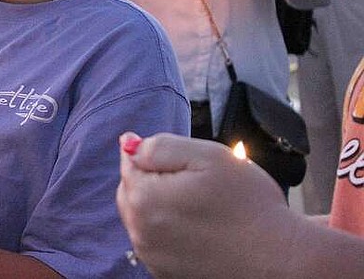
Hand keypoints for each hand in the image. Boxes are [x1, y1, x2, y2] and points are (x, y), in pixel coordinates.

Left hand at [116, 132, 288, 277]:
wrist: (281, 261)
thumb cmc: (250, 206)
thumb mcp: (208, 157)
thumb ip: (161, 146)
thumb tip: (128, 144)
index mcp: (144, 198)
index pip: (129, 162)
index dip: (156, 155)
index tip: (186, 163)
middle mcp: (140, 232)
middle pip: (131, 190)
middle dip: (154, 179)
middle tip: (194, 182)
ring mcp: (151, 256)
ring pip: (141, 216)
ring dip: (160, 204)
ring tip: (199, 206)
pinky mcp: (164, 272)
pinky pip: (155, 240)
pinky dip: (169, 230)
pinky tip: (199, 228)